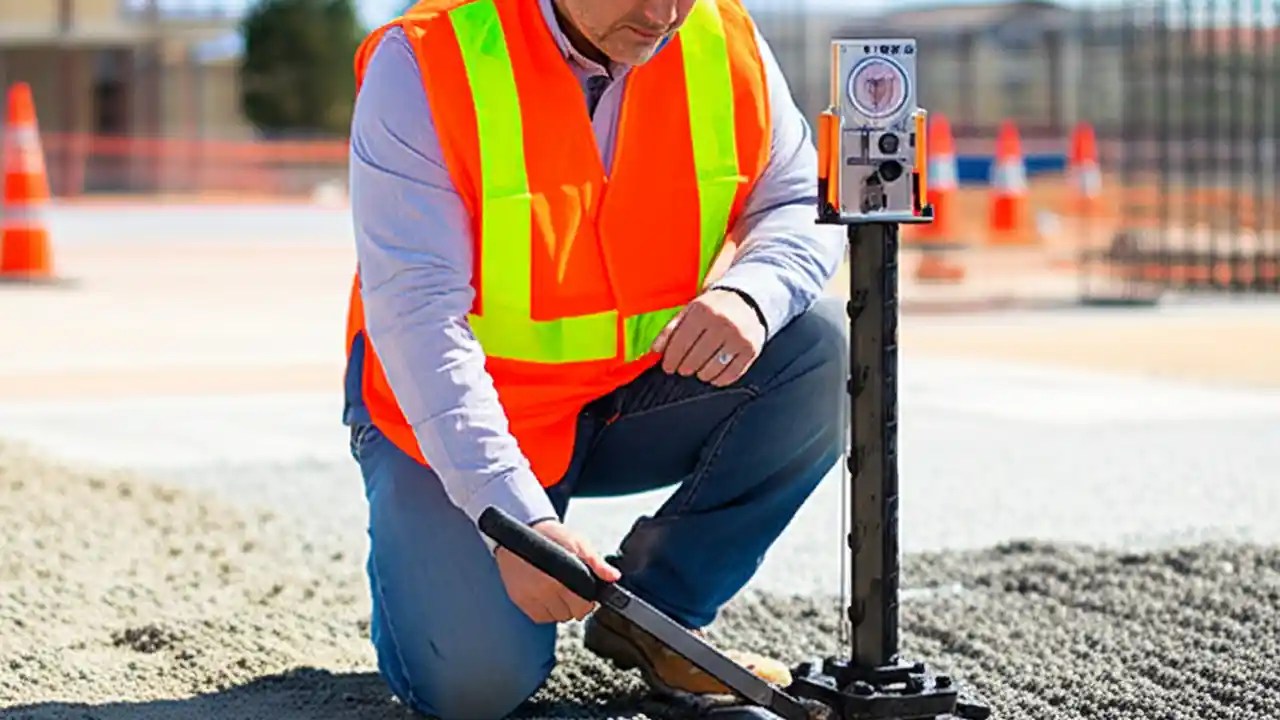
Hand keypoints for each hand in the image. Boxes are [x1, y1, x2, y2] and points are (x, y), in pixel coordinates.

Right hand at [494, 519, 621, 623]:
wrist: (523, 529)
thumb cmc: (552, 536)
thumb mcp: (579, 543)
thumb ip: (596, 563)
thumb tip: (613, 577)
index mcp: (563, 575)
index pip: (582, 605)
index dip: (588, 601)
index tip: (586, 594)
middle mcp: (546, 588)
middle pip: (570, 614)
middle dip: (575, 605)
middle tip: (573, 592)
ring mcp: (531, 595)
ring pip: (555, 618)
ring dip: (560, 609)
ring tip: (559, 593)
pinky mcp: (520, 598)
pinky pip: (539, 617)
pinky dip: (546, 612)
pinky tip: (547, 597)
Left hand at [651, 288, 764, 386]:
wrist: (747, 301)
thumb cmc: (712, 308)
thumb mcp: (690, 311)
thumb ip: (670, 329)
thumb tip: (654, 350)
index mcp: (703, 311)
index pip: (681, 342)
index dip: (671, 358)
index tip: (668, 367)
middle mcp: (722, 323)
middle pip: (694, 359)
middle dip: (684, 368)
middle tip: (683, 369)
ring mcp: (738, 337)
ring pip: (711, 369)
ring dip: (701, 374)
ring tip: (698, 369)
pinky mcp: (751, 350)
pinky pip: (731, 374)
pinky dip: (718, 379)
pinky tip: (713, 374)